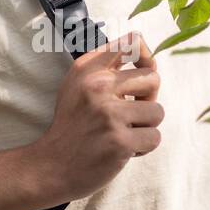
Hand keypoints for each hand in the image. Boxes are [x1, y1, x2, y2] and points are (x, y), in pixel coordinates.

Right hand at [30, 32, 163, 202]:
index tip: (142, 72)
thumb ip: (105, 68)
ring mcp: (109, 114)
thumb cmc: (72, 126)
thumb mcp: (76, 86)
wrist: (51, 167)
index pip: (132, 42)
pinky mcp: (120, 141)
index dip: (146, 57)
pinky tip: (122, 150)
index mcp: (88, 69)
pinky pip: (154, 138)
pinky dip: (142, 148)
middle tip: (128, 115)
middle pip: (153, 79)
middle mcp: (97, 86)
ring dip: (145, 127)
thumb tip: (150, 61)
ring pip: (157, 112)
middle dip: (147, 100)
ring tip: (122, 133)